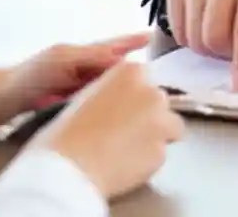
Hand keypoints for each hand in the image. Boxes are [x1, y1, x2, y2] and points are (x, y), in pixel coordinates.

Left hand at [0, 33, 149, 132]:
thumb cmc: (22, 79)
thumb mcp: (59, 63)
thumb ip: (89, 59)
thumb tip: (120, 60)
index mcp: (74, 53)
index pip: (110, 46)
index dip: (130, 42)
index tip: (150, 37)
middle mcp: (74, 68)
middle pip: (108, 64)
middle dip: (130, 64)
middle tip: (153, 72)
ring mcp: (67, 87)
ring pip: (101, 83)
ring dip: (119, 85)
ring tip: (140, 90)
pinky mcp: (61, 106)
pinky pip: (89, 101)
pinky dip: (104, 102)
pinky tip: (112, 109)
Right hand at [31, 62, 184, 199]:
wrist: (70, 165)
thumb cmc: (67, 130)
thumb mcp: (86, 94)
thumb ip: (110, 91)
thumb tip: (117, 101)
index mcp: (131, 71)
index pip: (143, 77)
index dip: (132, 94)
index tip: (121, 108)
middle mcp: (152, 92)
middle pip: (159, 101)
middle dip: (147, 113)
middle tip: (123, 130)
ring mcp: (161, 122)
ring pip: (170, 126)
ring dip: (156, 135)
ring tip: (129, 149)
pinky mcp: (162, 152)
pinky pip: (160, 154)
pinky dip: (148, 159)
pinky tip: (126, 165)